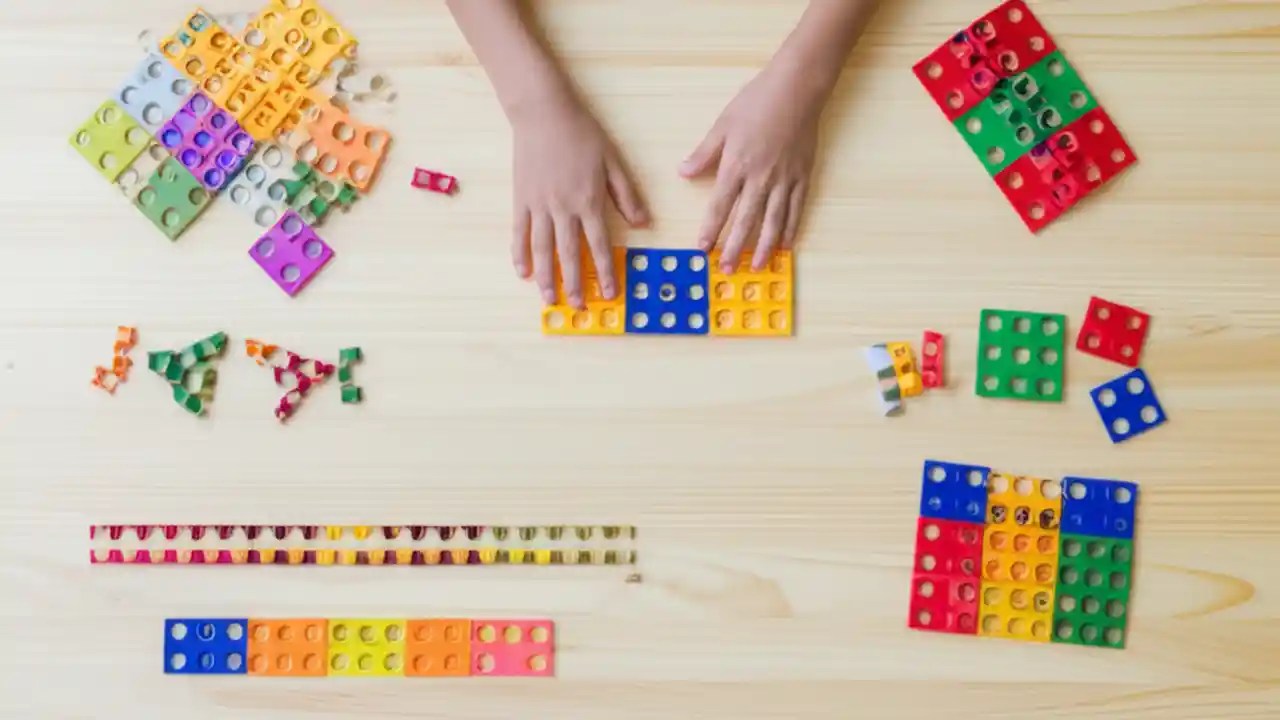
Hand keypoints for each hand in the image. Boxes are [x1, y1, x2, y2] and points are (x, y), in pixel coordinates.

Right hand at [511, 96, 648, 307]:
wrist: (543, 113)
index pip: (599, 244)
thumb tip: (643, 223)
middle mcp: (563, 209)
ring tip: (549, 300)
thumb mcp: (612, 161)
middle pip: (570, 254)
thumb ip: (626, 195)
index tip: (610, 293)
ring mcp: (539, 205)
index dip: (606, 271)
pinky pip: (519, 232)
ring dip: (547, 277)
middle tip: (578, 308)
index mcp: (589, 200)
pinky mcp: (521, 199)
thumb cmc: (582, 133)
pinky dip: (520, 254)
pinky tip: (523, 272)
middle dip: (575, 284)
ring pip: (542, 249)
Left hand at [680, 65, 821, 272]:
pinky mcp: (803, 175)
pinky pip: (797, 208)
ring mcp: (785, 179)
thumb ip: (704, 154)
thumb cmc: (757, 102)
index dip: (711, 229)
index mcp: (737, 166)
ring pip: (774, 220)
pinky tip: (786, 244)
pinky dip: (791, 228)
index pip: (720, 206)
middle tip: (728, 269)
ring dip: (765, 246)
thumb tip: (683, 173)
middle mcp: (761, 178)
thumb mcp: (723, 125)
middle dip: (736, 247)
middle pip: (746, 220)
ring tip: (759, 267)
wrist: (797, 88)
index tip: (703, 249)